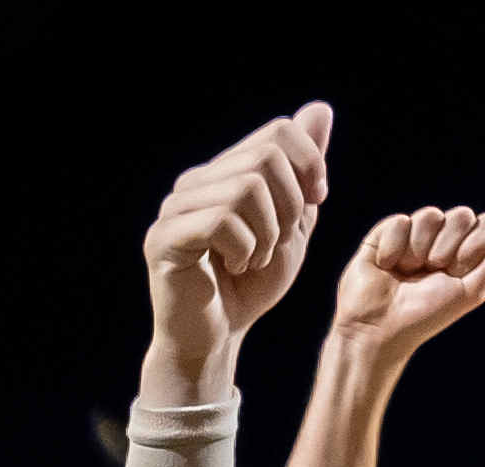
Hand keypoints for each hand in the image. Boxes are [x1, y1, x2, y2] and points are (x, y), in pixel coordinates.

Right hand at [145, 106, 335, 377]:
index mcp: (224, 172)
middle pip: (266, 156)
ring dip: (269, 233)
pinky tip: (237, 267)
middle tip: (280, 242)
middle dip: (291, 205)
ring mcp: (176, 208)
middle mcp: (195, 181)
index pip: (278, 132)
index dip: (310, 165)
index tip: (315, 202)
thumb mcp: (293, 225)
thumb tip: (319, 108)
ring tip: (256, 259)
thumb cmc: (250, 287)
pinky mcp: (165, 238)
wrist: (215, 340)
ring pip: (246, 187)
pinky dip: (245, 247)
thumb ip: (303, 173)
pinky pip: (222, 220)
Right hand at [330, 204, 484, 361]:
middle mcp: (443, 238)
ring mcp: (416, 233)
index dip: (477, 245)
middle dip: (450, 248)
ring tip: (407, 272)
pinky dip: (395, 249)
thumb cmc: (426, 316)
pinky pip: (401, 221)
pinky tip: (387, 266)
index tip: (459, 271)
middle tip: (433, 273)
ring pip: (431, 214)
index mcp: (468, 251)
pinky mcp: (386, 232)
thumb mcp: (472, 289)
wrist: (379, 330)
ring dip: (420, 249)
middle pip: (463, 215)